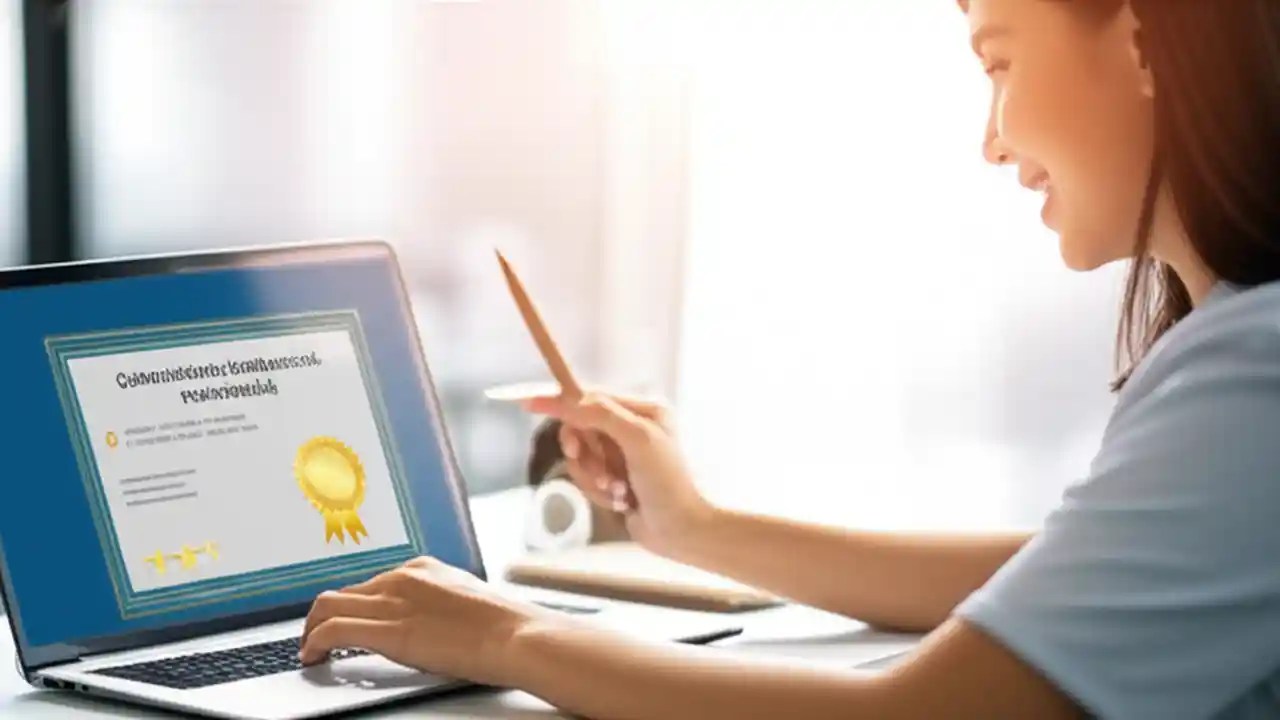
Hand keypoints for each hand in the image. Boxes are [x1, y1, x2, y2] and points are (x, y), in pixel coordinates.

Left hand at [299, 556, 567, 686]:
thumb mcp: (468, 602)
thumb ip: (440, 605)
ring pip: (328, 605)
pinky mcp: (387, 629)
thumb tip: (430, 623)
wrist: (516, 636)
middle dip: (325, 616)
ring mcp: (393, 601)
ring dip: (311, 628)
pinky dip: (314, 643)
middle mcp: (402, 578)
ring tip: (309, 650)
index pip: (372, 583)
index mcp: (423, 569)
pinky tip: (313, 657)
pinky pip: (333, 630)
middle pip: (345, 592)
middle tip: (318, 638)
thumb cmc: (505, 626)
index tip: (348, 623)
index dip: (354, 606)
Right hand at [520, 392, 717, 560]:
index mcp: (643, 410)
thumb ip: (603, 415)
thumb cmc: (667, 482)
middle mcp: (631, 428)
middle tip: (598, 470)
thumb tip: (570, 400)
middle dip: (586, 455)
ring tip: (617, 490)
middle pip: (580, 428)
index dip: (562, 404)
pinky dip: (598, 491)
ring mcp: (621, 455)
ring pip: (580, 457)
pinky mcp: (614, 479)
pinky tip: (621, 500)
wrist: (681, 530)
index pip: (591, 398)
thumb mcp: (638, 439)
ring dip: (593, 478)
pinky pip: (586, 478)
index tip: (530, 403)